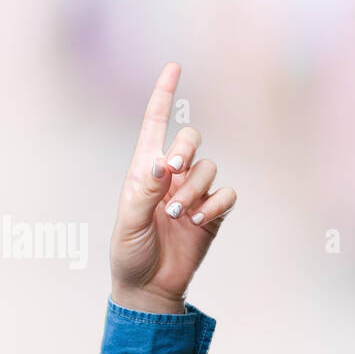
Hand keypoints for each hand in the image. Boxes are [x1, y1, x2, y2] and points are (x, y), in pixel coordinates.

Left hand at [108, 62, 235, 313]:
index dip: (164, 94)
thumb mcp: (129, 221)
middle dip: (186, 148)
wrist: (148, 287)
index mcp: (144, 169)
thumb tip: (162, 162)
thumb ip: (144, 190)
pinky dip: (215, 203)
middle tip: (173, 170)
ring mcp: (193, 193)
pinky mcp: (212, 213)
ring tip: (177, 214)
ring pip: (208, 167)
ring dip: (194, 188)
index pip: (155, 123)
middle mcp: (171, 175)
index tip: (174, 66)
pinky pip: (226, 193)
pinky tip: (199, 219)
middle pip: (191, 138)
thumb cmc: (130, 252)